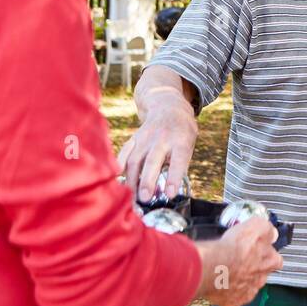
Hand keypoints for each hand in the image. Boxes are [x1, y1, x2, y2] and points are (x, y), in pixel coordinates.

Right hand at [117, 88, 197, 203]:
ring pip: (135, 159)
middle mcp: (162, 138)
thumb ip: (180, 165)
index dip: (174, 177)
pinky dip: (119, 166)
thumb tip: (169, 192)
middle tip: (144, 198)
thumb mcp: (189, 145)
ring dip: (132, 179)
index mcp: (181, 140)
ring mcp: (146, 137)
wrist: (169, 108)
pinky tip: (117, 179)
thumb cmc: (182, 133)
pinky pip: (124, 152)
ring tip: (131, 197)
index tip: (170, 194)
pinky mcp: (134, 138)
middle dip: (147, 180)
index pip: (178, 160)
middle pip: (153, 160)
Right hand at [196, 218, 284, 305]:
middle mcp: (261, 279)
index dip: (266, 253)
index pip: (276, 258)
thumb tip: (270, 231)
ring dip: (240, 278)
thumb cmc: (235, 248)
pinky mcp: (233, 301)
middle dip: (252, 266)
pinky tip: (221, 279)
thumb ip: (267, 229)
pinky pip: (232, 296)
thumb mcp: (256, 225)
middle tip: (239, 257)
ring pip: (246, 285)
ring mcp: (247, 291)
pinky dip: (227, 289)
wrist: (215, 266)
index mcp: (270, 261)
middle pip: (261, 273)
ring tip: (227, 267)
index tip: (258, 248)